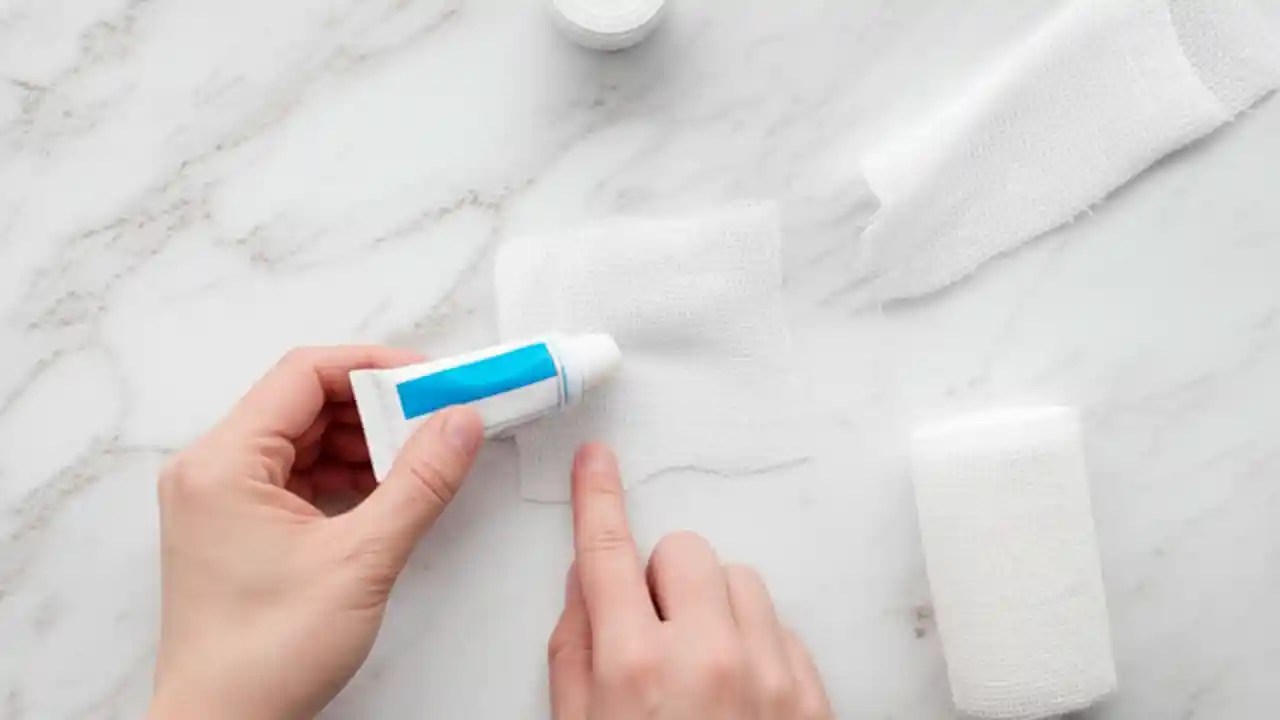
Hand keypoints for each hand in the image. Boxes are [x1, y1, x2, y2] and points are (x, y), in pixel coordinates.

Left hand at [148, 346, 483, 719]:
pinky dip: (346, 474)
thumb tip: (460, 421)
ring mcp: (222, 498)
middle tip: (438, 417)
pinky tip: (388, 490)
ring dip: (365, 442)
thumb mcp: (361, 560)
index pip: (304, 376)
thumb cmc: (267, 654)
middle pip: (305, 403)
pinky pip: (298, 474)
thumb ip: (419, 483)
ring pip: (305, 438)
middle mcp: (212, 469)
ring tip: (421, 458)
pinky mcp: (239, 525)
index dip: (374, 368)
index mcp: (223, 463)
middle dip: (377, 407)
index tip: (431, 380)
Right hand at [548, 444, 833, 718]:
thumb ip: (574, 653)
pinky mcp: (809, 697)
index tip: (596, 463)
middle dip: (665, 581)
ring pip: (742, 582)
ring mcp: (768, 676)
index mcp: (635, 667)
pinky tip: (737, 696)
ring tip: (700, 670)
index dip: (597, 499)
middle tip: (654, 634)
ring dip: (715, 611)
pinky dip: (756, 649)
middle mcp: (707, 660)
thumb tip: (585, 587)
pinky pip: (783, 630)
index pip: (608, 552)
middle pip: (687, 550)